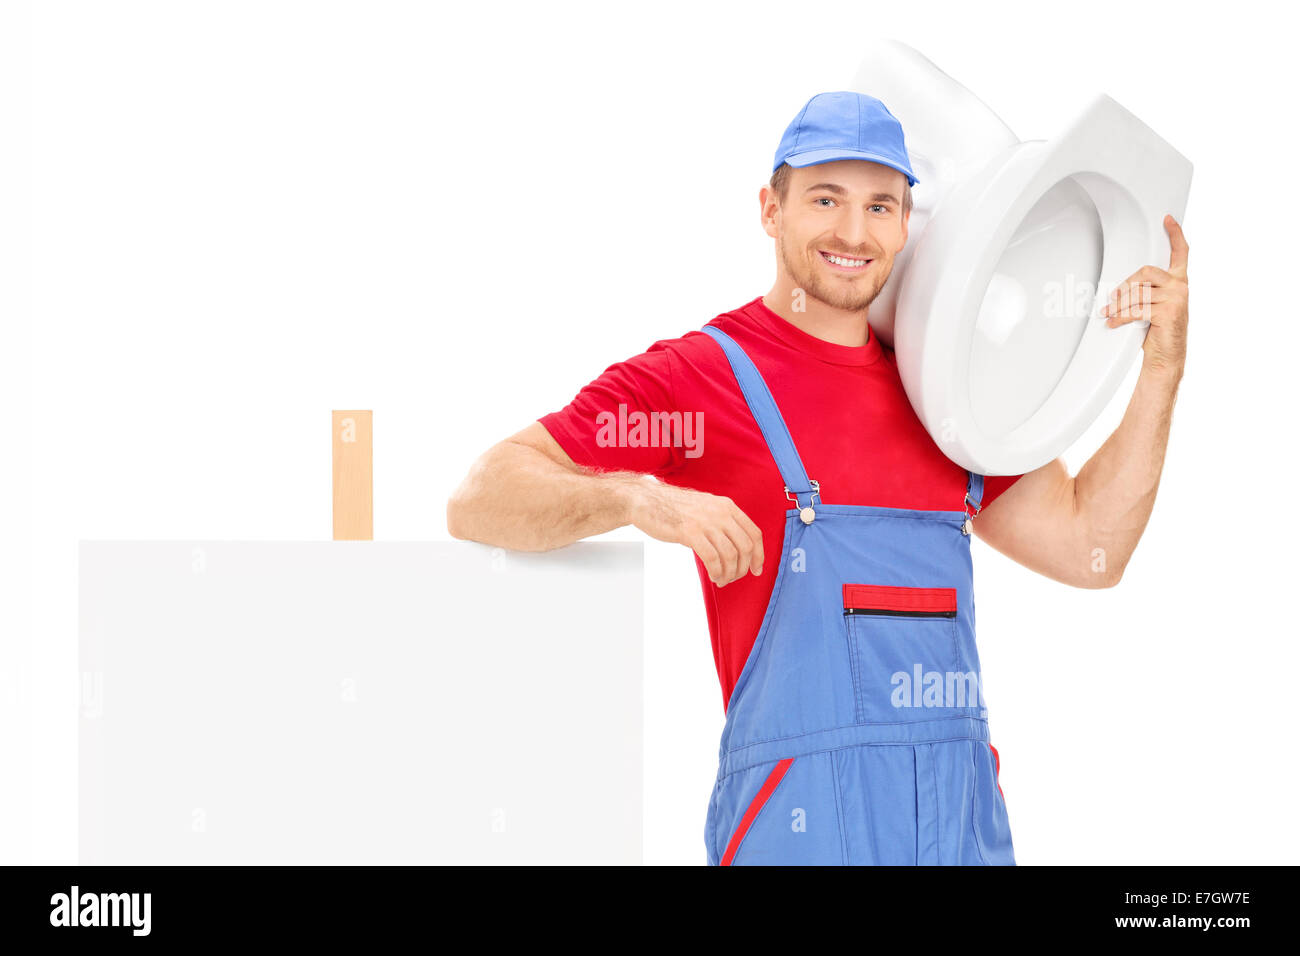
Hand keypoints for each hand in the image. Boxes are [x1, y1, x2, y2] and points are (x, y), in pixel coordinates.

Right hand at [625, 480, 763, 585]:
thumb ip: (722, 521)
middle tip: (733, 578)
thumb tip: (737, 547)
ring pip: (730, 555)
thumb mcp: (705, 507)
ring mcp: (705, 522)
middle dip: (743, 568)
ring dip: (729, 573)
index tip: (756, 569)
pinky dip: (716, 571)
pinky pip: (712, 558)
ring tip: (720, 580)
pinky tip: (712, 575)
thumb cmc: (673, 507)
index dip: (759, 555)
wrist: (646, 500)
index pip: (754, 533)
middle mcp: (720, 512)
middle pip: (745, 547)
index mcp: (727, 506)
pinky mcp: (690, 532)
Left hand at [1100, 214, 1189, 379]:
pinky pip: (1136, 309)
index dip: (1175, 234)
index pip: (1181, 252)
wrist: (1166, 356)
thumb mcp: (1153, 304)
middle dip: (1125, 286)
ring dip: (1118, 305)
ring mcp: (1177, 299)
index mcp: (1179, 281)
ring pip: (1138, 293)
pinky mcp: (1168, 312)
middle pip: (1145, 272)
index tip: (1167, 219)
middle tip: (1112, 299)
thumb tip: (1121, 286)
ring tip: (1108, 314)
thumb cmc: (1158, 330)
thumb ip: (1146, 289)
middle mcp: (1181, 286)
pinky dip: (1120, 317)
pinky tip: (1112, 322)